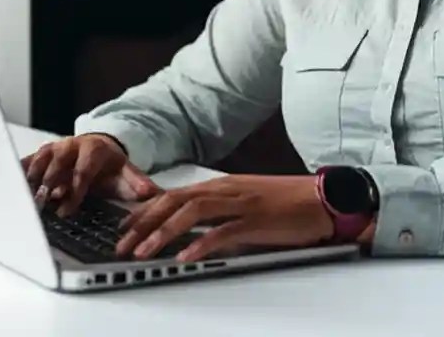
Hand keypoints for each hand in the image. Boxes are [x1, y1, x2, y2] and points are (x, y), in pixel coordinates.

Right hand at [22, 134, 159, 216]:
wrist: (99, 147)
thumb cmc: (110, 165)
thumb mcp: (126, 172)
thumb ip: (137, 183)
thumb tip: (150, 192)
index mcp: (94, 149)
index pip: (83, 170)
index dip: (75, 189)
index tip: (67, 209)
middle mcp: (72, 145)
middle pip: (57, 162)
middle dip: (49, 182)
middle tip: (41, 202)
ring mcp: (55, 148)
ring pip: (40, 159)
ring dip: (31, 177)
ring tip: (21, 196)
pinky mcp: (41, 153)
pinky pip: (27, 160)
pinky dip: (18, 172)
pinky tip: (7, 186)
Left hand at [114, 174, 334, 261]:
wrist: (322, 199)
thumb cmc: (287, 202)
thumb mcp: (245, 202)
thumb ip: (219, 212)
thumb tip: (191, 229)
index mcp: (222, 186)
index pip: (174, 194)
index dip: (145, 210)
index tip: (124, 227)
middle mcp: (226, 190)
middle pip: (175, 201)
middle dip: (143, 222)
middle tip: (121, 243)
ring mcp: (240, 204)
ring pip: (191, 213)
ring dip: (163, 232)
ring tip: (143, 251)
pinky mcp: (256, 221)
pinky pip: (222, 232)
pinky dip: (201, 244)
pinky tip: (185, 256)